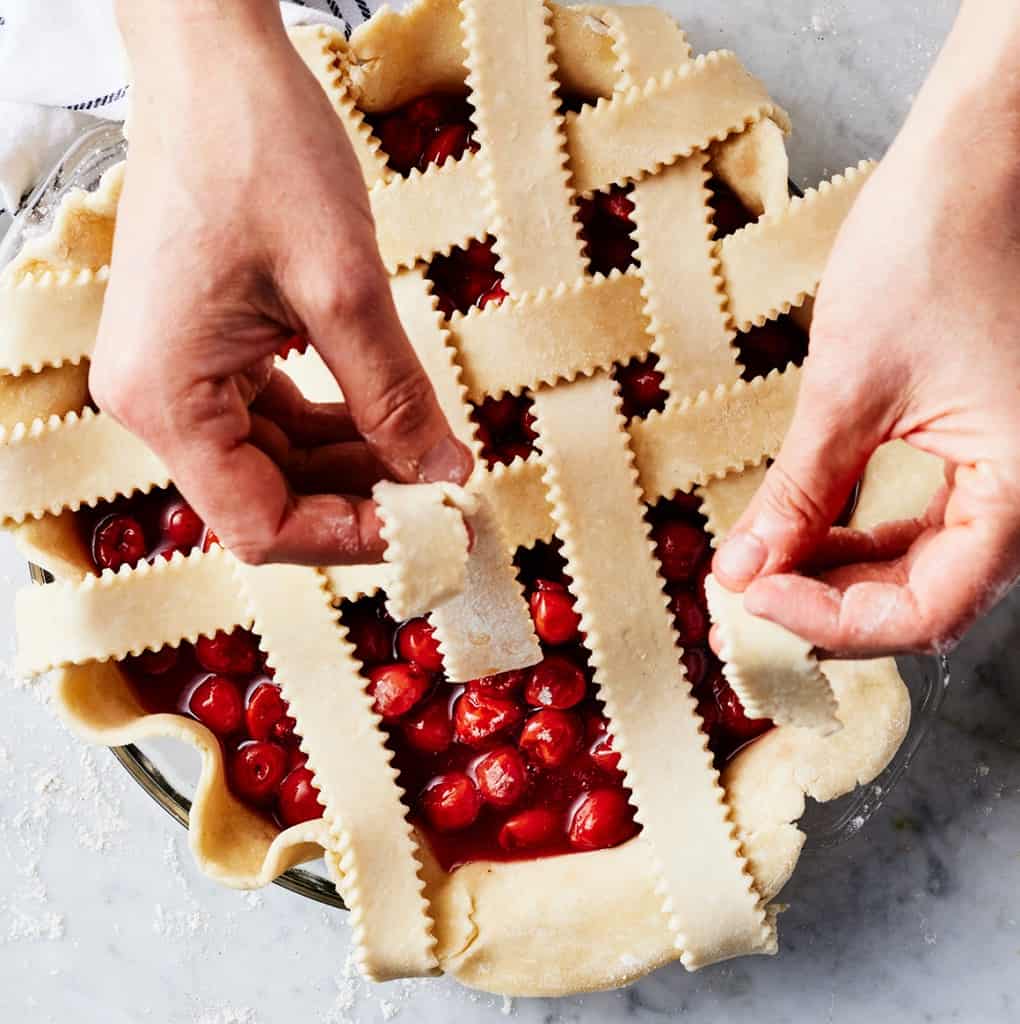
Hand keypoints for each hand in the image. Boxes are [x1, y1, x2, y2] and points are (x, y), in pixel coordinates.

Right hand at [91, 2, 471, 566]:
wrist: (214, 64)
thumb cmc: (256, 149)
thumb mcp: (344, 286)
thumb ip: (394, 396)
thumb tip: (444, 474)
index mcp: (166, 399)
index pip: (258, 524)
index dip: (348, 539)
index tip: (428, 530)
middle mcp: (158, 400)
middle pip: (267, 501)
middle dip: (360, 504)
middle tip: (443, 497)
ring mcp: (180, 376)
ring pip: (277, 465)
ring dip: (354, 469)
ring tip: (428, 458)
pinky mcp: (208, 351)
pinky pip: (276, 420)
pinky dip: (336, 429)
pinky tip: (388, 421)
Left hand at [712, 4, 1019, 655]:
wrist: (972, 166)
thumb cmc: (931, 253)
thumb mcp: (849, 388)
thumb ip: (799, 492)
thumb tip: (742, 571)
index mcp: (1019, 490)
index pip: (926, 611)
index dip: (832, 623)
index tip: (752, 601)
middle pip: (922, 598)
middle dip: (825, 605)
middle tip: (743, 595)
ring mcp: (1003, 475)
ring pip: (917, 567)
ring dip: (836, 576)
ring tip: (761, 565)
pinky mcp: (975, 451)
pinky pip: (918, 523)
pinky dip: (854, 537)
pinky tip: (800, 531)